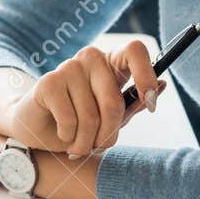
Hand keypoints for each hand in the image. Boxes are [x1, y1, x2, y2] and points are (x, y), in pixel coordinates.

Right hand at [9, 40, 165, 158]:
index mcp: (111, 63)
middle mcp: (90, 58)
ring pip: (91, 116)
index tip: (150, 103)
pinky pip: (70, 119)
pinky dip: (68, 136)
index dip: (146, 75)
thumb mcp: (110, 118)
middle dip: (108, 134)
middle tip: (98, 147)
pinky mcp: (48, 82)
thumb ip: (133, 103)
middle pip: (113, 101)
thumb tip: (162, 85)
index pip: (135, 50)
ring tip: (77, 146)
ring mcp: (68, 67)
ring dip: (86, 142)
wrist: (37, 131)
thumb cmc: (78, 124)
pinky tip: (62, 134)